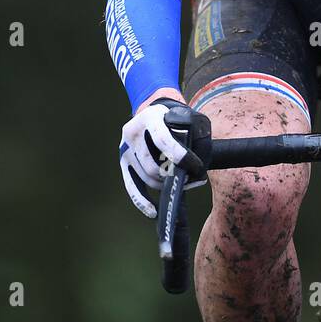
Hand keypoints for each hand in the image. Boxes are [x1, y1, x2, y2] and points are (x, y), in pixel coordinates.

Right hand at [119, 95, 206, 218]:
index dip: (181, 157)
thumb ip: (194, 138)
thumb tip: (196, 171)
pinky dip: (142, 200)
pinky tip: (153, 211)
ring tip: (181, 184)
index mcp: (150, 118)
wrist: (154, 110)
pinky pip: (131, 186)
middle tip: (191, 178)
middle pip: (153, 165)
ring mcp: (125, 148)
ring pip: (147, 177)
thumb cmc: (175, 119)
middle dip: (174, 176)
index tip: (196, 167)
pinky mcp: (123, 161)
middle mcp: (133, 132)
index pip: (163, 140)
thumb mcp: (186, 118)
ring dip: (165, 185)